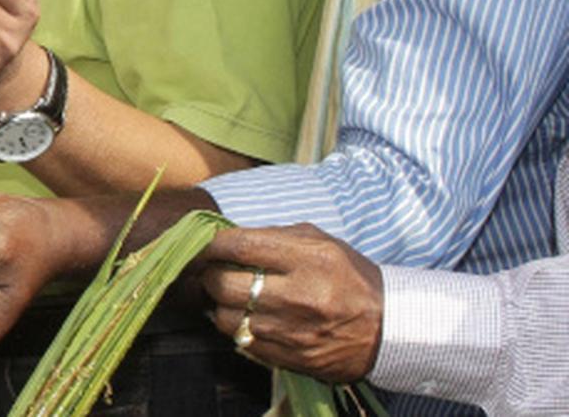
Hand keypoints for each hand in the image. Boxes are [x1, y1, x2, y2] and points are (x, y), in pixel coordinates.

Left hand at [200, 223, 383, 382]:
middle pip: (223, 284)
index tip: (205, 244)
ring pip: (225, 318)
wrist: (389, 329)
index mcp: (309, 259)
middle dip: (210, 275)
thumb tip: (231, 237)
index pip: (240, 246)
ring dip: (220, 305)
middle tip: (215, 271)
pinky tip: (248, 317)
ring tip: (231, 296)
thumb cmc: (351, 278)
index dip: (212, 244)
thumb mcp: (323, 243)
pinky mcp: (290, 357)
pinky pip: (242, 341)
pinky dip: (237, 328)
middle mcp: (299, 295)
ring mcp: (292, 331)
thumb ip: (276, 236)